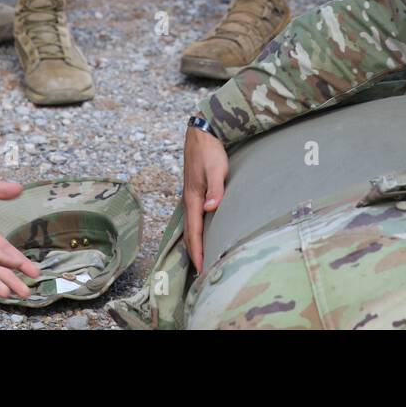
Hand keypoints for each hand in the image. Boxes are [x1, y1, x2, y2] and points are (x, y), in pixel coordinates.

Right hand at [183, 125, 228, 272]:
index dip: (197, 251)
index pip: (194, 232)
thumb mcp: (216, 169)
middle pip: (190, 232)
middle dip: (194, 252)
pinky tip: (203, 233)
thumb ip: (215, 189)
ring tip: (201, 258)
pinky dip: (197, 230)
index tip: (201, 269)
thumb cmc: (210, 151)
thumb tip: (209, 209)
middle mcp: (189, 200)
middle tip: (201, 273)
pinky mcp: (196, 191)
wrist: (201, 133)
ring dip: (195, 243)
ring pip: (191, 225)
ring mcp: (191, 196)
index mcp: (193, 198)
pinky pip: (194, 217)